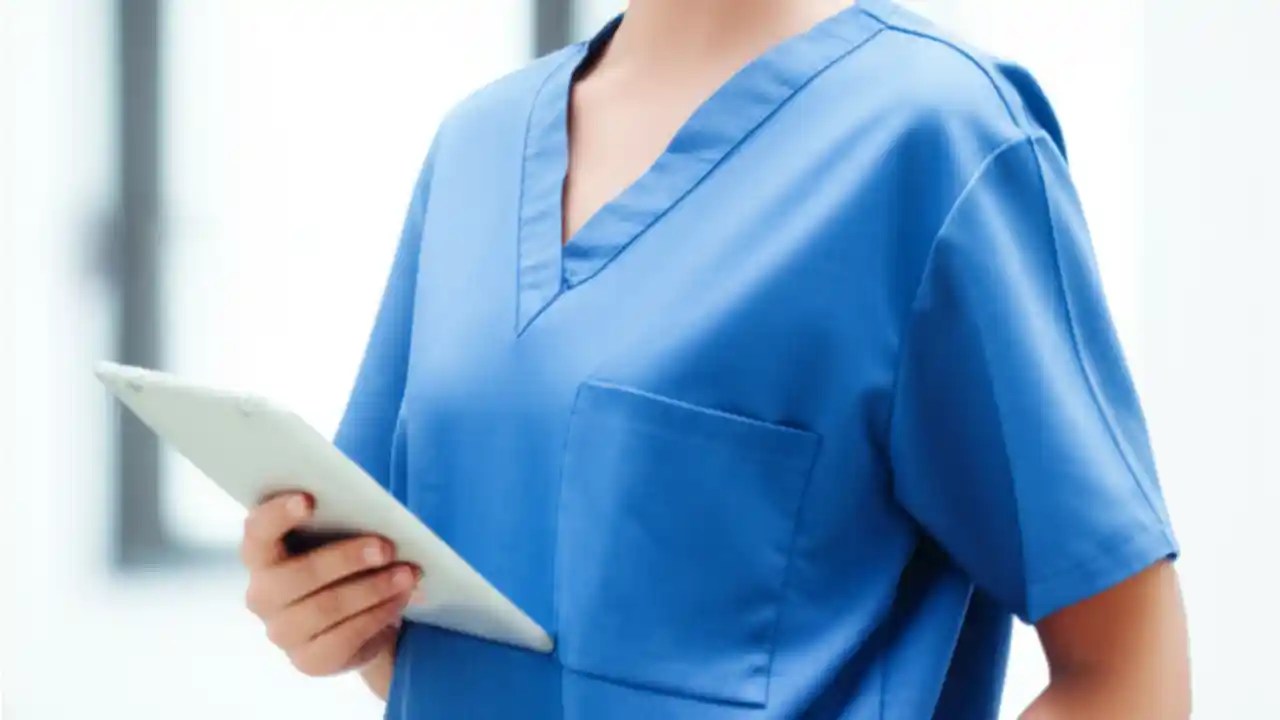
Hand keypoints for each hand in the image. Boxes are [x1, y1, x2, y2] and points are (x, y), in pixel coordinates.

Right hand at [240, 492, 419, 676]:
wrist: (359, 621)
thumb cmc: (346, 565)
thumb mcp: (341, 540)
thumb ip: (344, 523)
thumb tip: (379, 515)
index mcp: (261, 555)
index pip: (257, 531)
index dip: (278, 514)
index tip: (309, 499)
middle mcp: (261, 595)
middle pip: (298, 575)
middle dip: (346, 558)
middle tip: (387, 547)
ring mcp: (281, 632)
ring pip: (326, 607)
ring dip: (373, 588)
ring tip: (408, 574)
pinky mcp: (308, 661)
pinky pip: (344, 637)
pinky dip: (378, 614)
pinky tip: (401, 598)